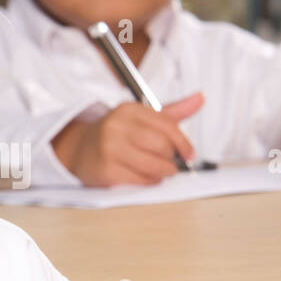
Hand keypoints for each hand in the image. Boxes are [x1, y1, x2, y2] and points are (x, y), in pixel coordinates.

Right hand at [52, 92, 205, 185]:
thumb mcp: (141, 118)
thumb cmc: (116, 134)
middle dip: (173, 159)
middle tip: (172, 163)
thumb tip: (200, 99)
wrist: (79, 149)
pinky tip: (147, 177)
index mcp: (129, 110)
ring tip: (162, 171)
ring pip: (154, 165)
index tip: (189, 153)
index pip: (167, 125)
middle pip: (162, 146)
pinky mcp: (106, 171)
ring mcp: (110, 149)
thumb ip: (172, 112)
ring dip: (164, 172)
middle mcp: (117, 127)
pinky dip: (150, 182)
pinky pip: (141, 181)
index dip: (183, 142)